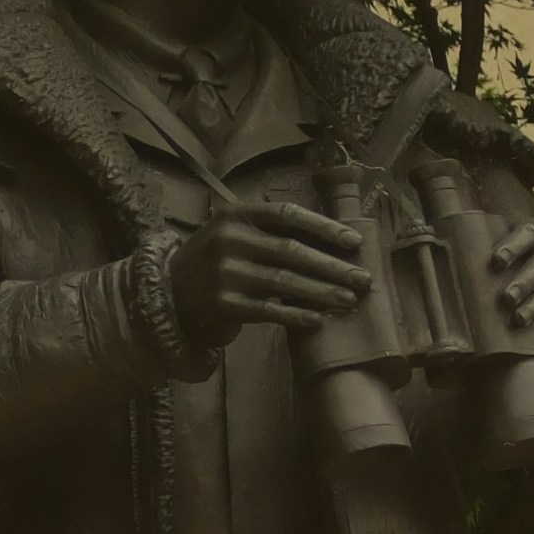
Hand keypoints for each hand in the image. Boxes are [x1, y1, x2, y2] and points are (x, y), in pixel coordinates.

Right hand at [168, 186, 370, 349]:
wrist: (170, 293)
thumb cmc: (216, 260)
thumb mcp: (236, 233)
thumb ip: (272, 231)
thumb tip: (333, 242)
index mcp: (237, 214)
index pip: (289, 215)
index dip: (325, 228)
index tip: (354, 242)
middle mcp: (229, 239)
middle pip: (292, 250)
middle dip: (333, 266)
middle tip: (363, 279)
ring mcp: (225, 272)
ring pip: (284, 281)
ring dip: (322, 292)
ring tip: (349, 300)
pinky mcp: (224, 304)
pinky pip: (269, 311)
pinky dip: (296, 315)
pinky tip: (319, 319)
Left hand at [478, 212, 533, 358]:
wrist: (520, 292)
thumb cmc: (495, 269)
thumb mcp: (484, 255)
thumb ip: (468, 250)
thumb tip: (431, 247)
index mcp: (533, 232)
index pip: (528, 233)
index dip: (514, 246)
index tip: (496, 262)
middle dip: (526, 279)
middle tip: (507, 298)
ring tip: (518, 319)